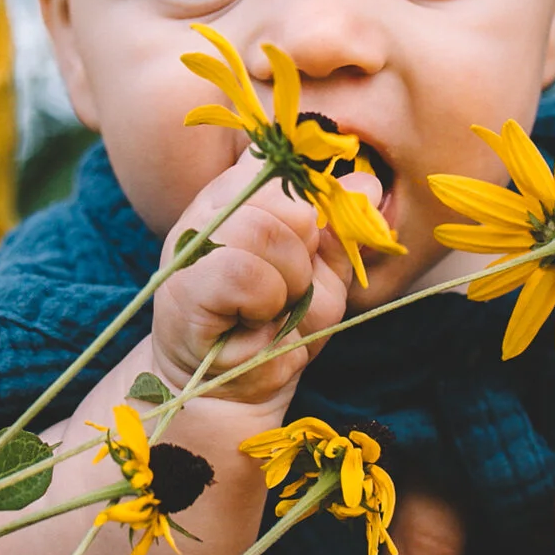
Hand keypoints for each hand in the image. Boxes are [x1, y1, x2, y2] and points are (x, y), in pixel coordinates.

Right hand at [150, 161, 349, 404]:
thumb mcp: (322, 274)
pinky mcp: (185, 282)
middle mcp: (212, 207)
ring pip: (264, 231)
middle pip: (283, 197)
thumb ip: (340, 231)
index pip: (288, 165)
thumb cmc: (277, 327)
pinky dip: (265, 303)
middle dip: (306, 253)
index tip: (312, 249)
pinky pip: (245, 272)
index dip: (315, 209)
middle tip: (291, 290)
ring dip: (288, 282)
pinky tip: (252, 322)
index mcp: (244, 193)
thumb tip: (369, 184)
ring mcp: (192, 242)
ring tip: (272, 309)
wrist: (234, 388)